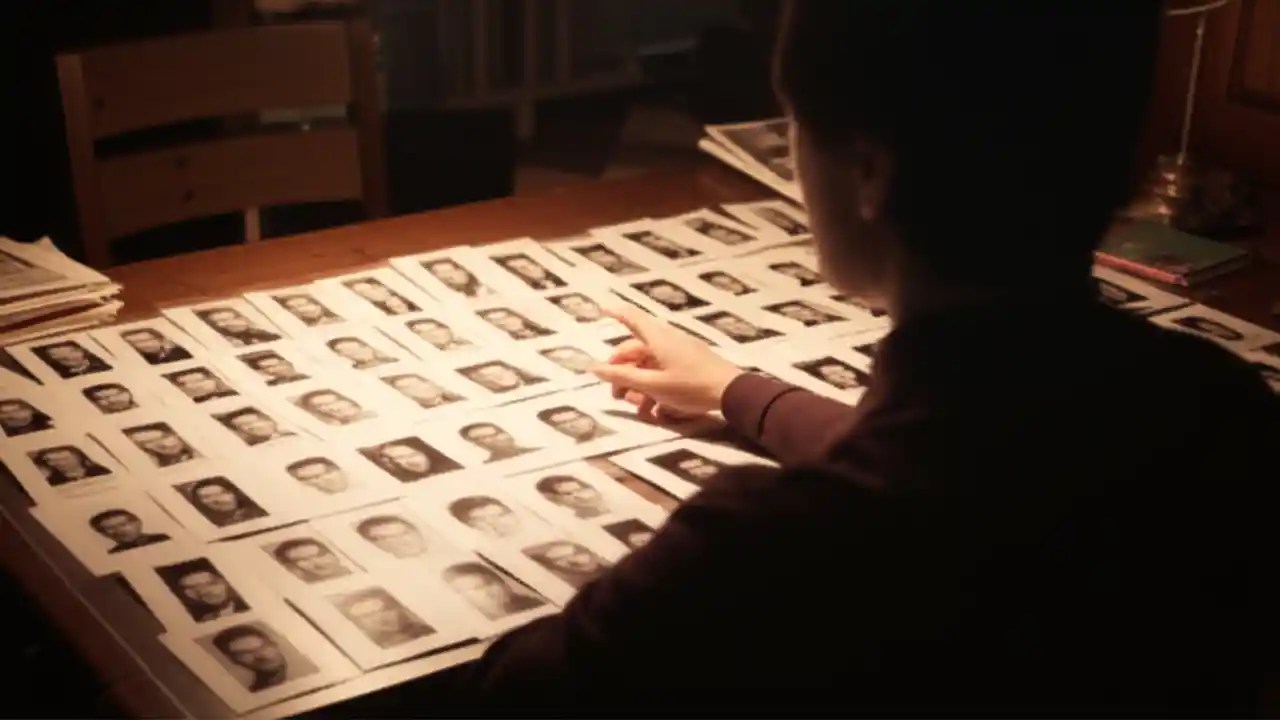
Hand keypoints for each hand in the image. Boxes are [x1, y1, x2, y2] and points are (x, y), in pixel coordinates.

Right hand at [591, 305, 744, 420]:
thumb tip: (594, 368)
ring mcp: (680, 352)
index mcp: (657, 338)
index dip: (616, 313)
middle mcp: (667, 340)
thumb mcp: (653, 385)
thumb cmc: (690, 386)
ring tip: (638, 408)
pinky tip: (657, 411)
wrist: (732, 393)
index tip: (601, 310)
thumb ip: (623, 377)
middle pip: (636, 350)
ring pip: (650, 365)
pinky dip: (656, 388)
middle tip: (615, 395)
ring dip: (639, 386)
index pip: (632, 318)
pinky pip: (665, 372)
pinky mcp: (690, 364)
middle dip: (622, 372)